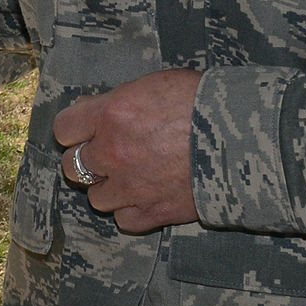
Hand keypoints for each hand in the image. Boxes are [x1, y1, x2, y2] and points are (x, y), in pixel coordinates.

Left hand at [51, 69, 201, 234]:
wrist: (243, 137)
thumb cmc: (200, 101)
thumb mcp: (152, 85)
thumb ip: (116, 100)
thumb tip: (90, 107)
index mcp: (110, 115)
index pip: (63, 130)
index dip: (75, 129)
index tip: (86, 130)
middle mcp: (113, 153)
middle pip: (72, 167)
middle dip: (86, 160)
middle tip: (106, 154)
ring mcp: (132, 187)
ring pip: (95, 198)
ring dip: (108, 188)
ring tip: (130, 176)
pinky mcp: (154, 213)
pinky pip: (123, 220)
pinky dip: (131, 211)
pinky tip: (145, 196)